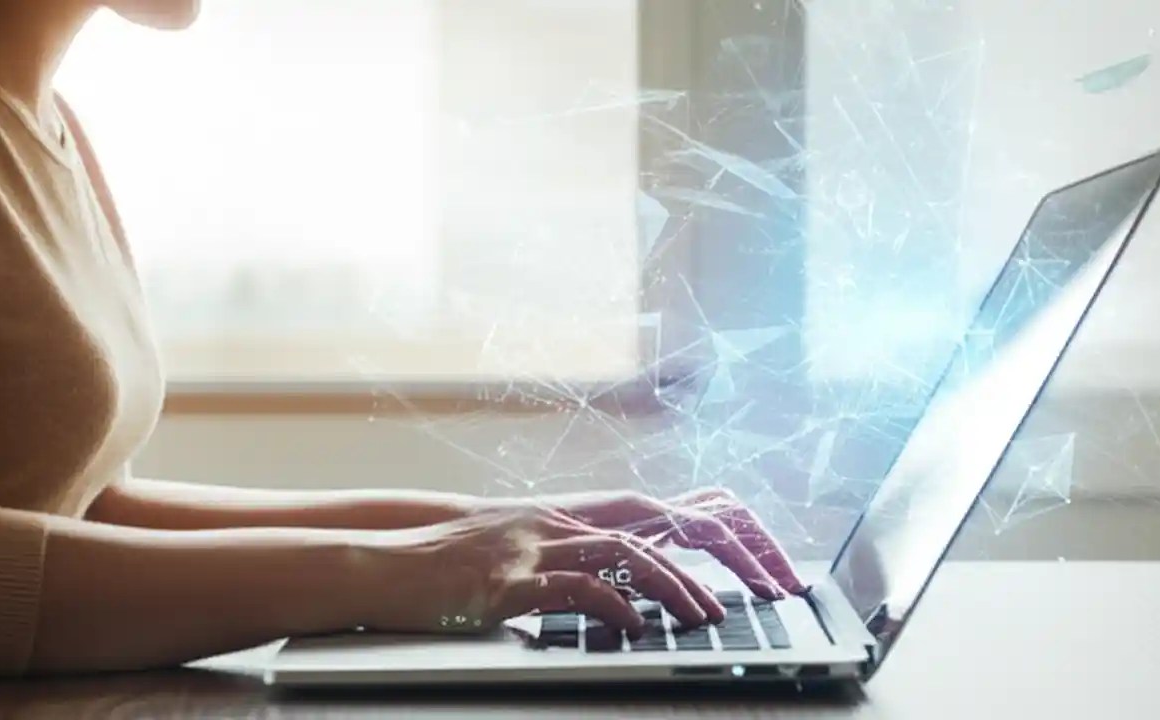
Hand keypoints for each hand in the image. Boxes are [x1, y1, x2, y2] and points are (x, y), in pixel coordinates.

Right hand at [359, 504, 726, 637]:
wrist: (391, 561)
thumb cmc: (458, 563)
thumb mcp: (527, 553)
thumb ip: (579, 559)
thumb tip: (637, 586)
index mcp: (572, 514)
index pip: (664, 506)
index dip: (720, 526)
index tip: (762, 561)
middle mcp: (563, 520)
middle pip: (663, 517)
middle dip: (726, 546)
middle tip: (768, 585)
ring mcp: (537, 545)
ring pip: (627, 551)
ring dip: (676, 585)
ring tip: (705, 618)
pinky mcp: (510, 580)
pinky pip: (575, 587)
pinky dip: (613, 608)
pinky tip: (634, 630)